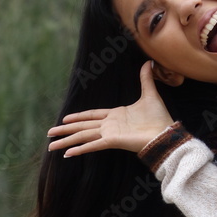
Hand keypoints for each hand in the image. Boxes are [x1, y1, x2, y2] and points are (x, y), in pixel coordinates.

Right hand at [47, 61, 174, 156]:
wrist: (166, 133)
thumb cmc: (159, 118)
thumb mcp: (150, 94)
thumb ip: (146, 79)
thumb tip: (148, 63)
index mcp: (116, 115)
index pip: (92, 115)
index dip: (78, 116)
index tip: (65, 118)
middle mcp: (110, 125)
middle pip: (82, 126)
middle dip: (66, 129)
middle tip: (49, 134)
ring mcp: (110, 134)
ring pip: (83, 136)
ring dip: (67, 140)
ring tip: (51, 146)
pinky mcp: (113, 141)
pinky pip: (93, 144)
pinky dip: (80, 148)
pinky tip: (67, 153)